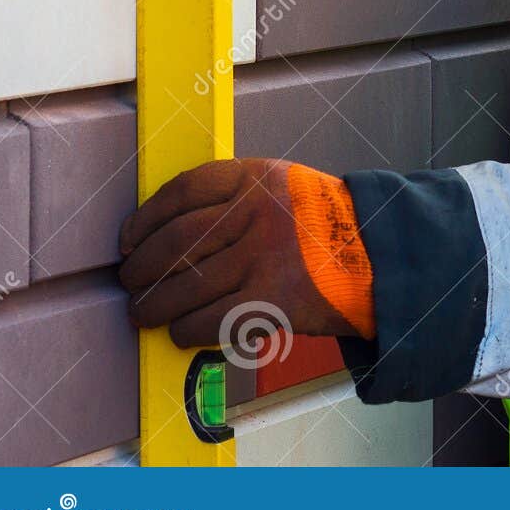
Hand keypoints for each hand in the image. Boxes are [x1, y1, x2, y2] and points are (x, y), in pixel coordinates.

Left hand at [118, 158, 361, 347]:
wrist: (380, 258)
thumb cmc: (330, 226)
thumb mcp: (286, 189)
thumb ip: (236, 198)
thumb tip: (171, 231)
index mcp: (257, 178)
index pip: (182, 191)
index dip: (144, 219)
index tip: (128, 238)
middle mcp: (255, 214)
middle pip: (174, 242)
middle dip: (140, 267)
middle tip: (130, 280)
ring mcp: (261, 258)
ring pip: (183, 287)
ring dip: (153, 305)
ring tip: (144, 312)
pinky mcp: (269, 302)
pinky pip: (206, 320)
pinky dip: (184, 330)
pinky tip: (180, 332)